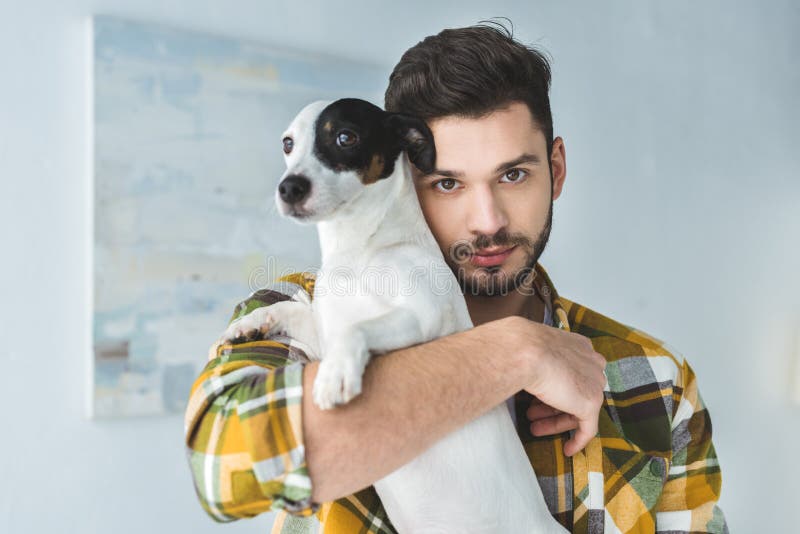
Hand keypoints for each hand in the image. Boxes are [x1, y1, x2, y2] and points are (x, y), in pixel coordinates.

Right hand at [506, 316, 606, 456]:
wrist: (525, 350)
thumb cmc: (520, 346)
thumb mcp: (530, 348)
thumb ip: (536, 358)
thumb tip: (518, 365)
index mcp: (579, 345)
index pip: (572, 372)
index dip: (554, 387)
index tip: (538, 398)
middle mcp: (591, 362)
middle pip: (576, 391)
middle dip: (552, 405)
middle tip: (532, 414)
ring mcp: (594, 383)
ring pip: (579, 409)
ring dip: (556, 421)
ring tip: (534, 427)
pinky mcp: (591, 403)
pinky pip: (588, 428)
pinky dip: (578, 440)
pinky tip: (567, 450)